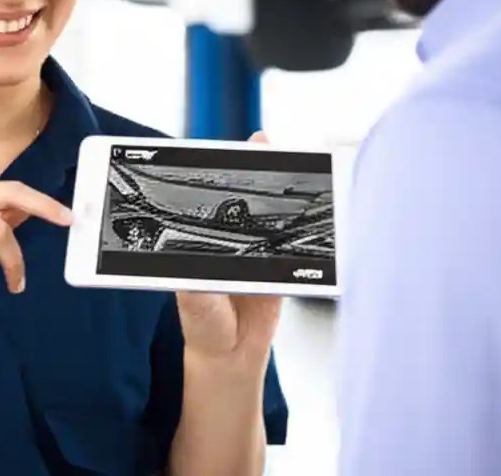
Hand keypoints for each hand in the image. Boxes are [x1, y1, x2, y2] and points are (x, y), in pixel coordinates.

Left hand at [176, 131, 282, 363]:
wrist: (230, 355)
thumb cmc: (203, 326)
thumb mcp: (193, 305)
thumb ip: (196, 288)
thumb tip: (194, 275)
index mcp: (201, 243)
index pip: (208, 201)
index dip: (217, 174)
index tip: (226, 152)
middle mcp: (228, 242)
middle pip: (242, 199)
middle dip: (254, 170)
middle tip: (263, 145)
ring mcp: (254, 252)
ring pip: (268, 216)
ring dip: (279, 193)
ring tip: (285, 163)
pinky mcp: (278, 267)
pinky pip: (290, 244)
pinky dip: (300, 229)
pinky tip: (307, 211)